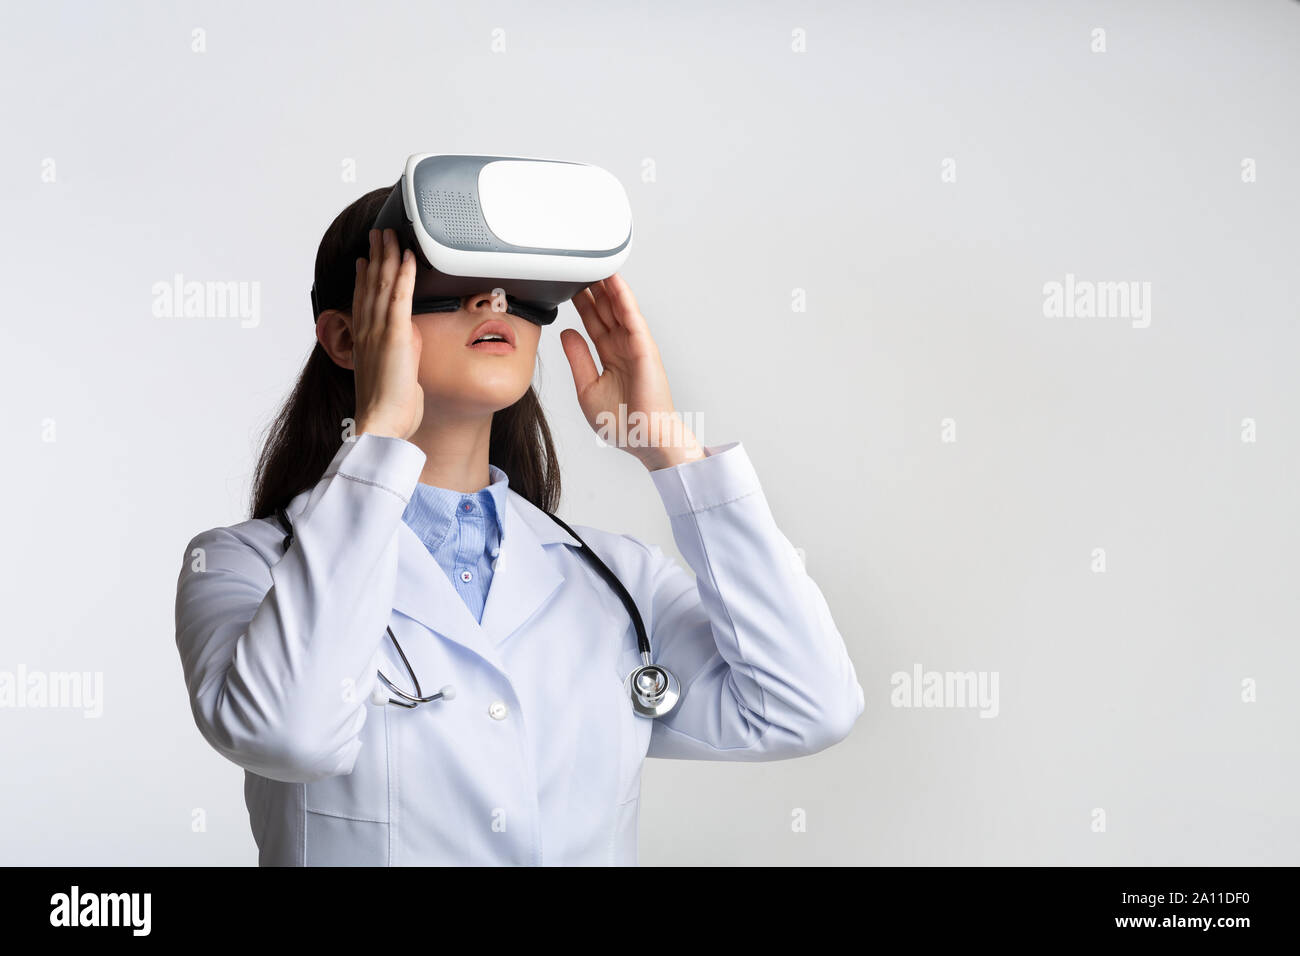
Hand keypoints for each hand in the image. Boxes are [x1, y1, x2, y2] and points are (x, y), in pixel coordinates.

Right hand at [351, 228, 422, 440]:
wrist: (382, 422)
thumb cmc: (389, 408)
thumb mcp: (394, 376)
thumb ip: (401, 357)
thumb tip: (410, 346)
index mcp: (365, 341)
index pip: (363, 300)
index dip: (364, 276)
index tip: (366, 259)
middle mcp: (367, 331)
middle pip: (370, 284)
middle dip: (376, 256)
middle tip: (379, 234)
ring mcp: (379, 332)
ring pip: (383, 284)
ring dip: (388, 256)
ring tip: (389, 235)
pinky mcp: (395, 336)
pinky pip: (399, 298)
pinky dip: (403, 275)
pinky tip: (408, 257)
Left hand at [561, 273, 703, 470]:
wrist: (643, 438)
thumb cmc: (622, 422)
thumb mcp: (587, 388)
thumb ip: (578, 358)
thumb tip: (567, 332)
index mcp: (609, 357)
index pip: (593, 323)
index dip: (582, 303)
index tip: (568, 285)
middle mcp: (622, 347)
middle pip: (605, 310)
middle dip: (593, 288)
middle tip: (580, 264)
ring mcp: (634, 345)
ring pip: (618, 307)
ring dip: (608, 286)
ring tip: (595, 263)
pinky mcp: (643, 348)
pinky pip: (632, 317)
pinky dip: (624, 298)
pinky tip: (614, 282)